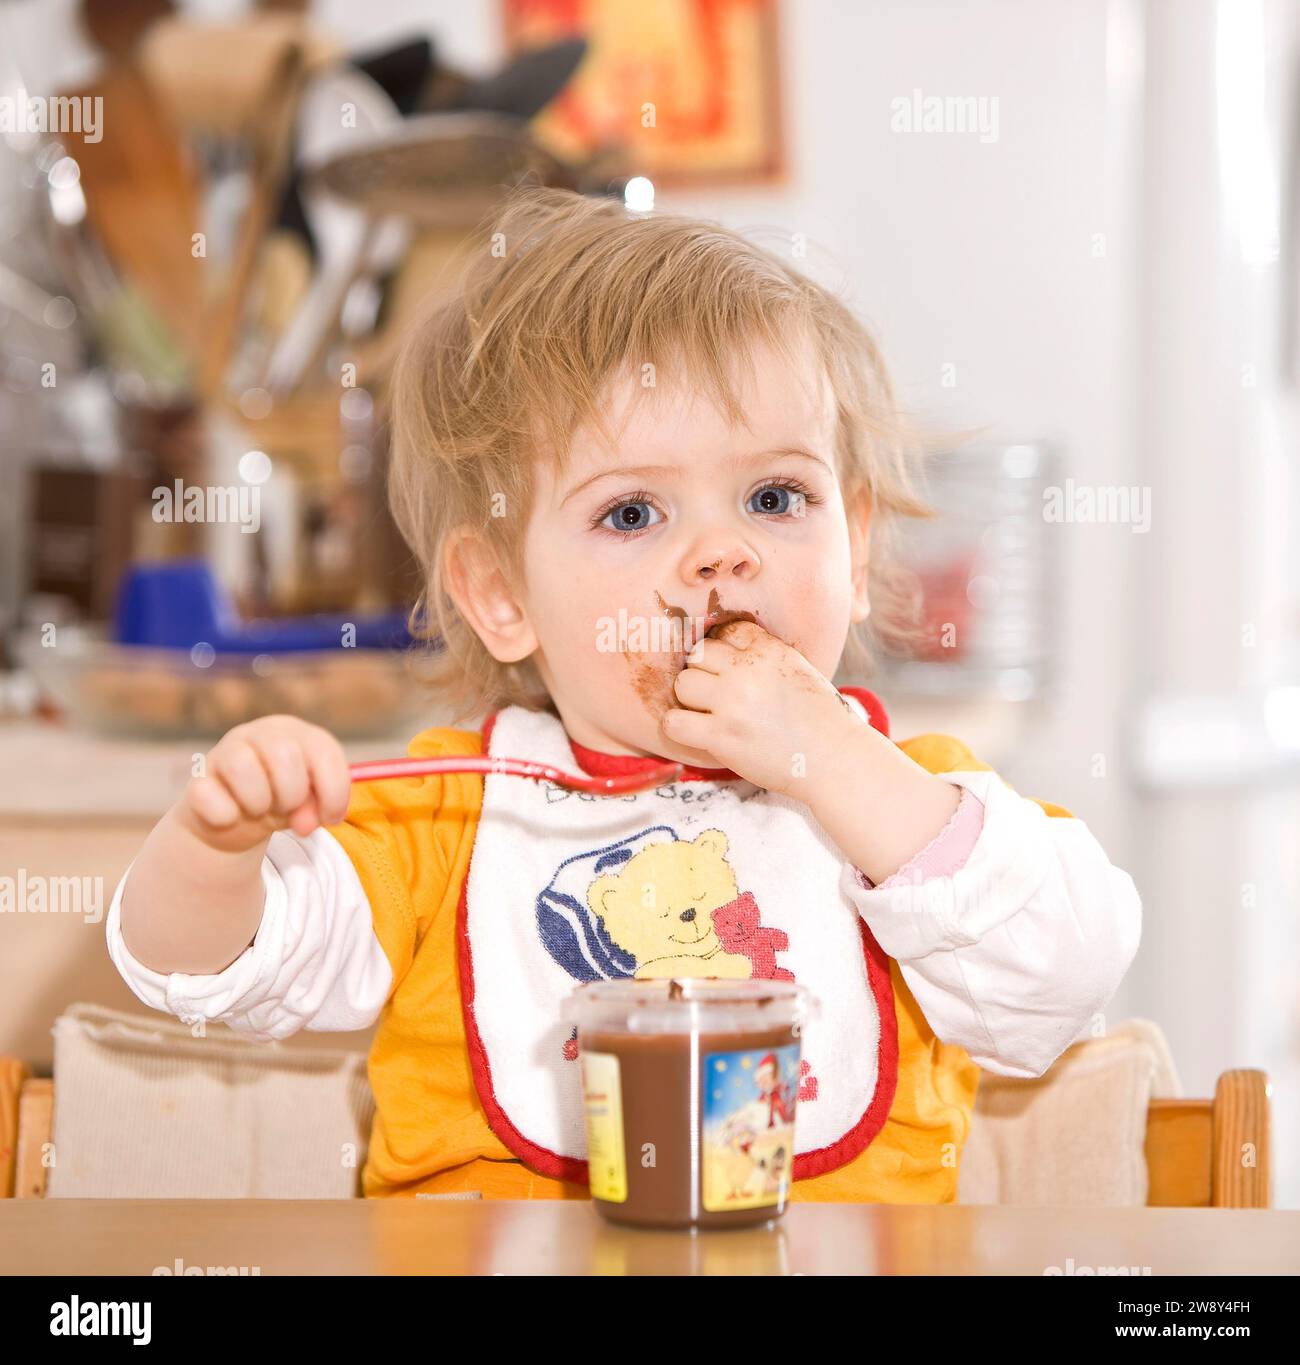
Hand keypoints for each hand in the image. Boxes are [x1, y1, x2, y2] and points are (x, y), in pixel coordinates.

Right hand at [179, 715, 351, 853]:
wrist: (232, 822)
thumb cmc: (280, 802)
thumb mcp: (308, 804)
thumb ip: (316, 809)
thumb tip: (304, 822)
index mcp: (295, 732)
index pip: (324, 749)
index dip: (334, 791)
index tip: (330, 819)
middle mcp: (259, 733)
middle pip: (284, 754)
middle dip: (292, 794)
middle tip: (286, 808)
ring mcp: (224, 752)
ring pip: (242, 767)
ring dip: (259, 803)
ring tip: (259, 810)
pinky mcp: (197, 780)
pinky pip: (209, 796)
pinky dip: (226, 816)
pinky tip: (231, 817)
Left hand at [662, 620, 857, 795]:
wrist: (836, 760)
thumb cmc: (820, 720)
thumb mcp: (798, 670)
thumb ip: (765, 657)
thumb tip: (729, 652)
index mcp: (769, 651)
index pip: (727, 631)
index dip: (724, 651)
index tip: (731, 670)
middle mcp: (747, 670)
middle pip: (697, 655)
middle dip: (703, 674)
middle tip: (717, 696)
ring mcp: (732, 702)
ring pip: (682, 684)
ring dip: (690, 700)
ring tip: (708, 715)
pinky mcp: (721, 736)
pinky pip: (673, 722)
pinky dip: (678, 727)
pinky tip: (695, 733)